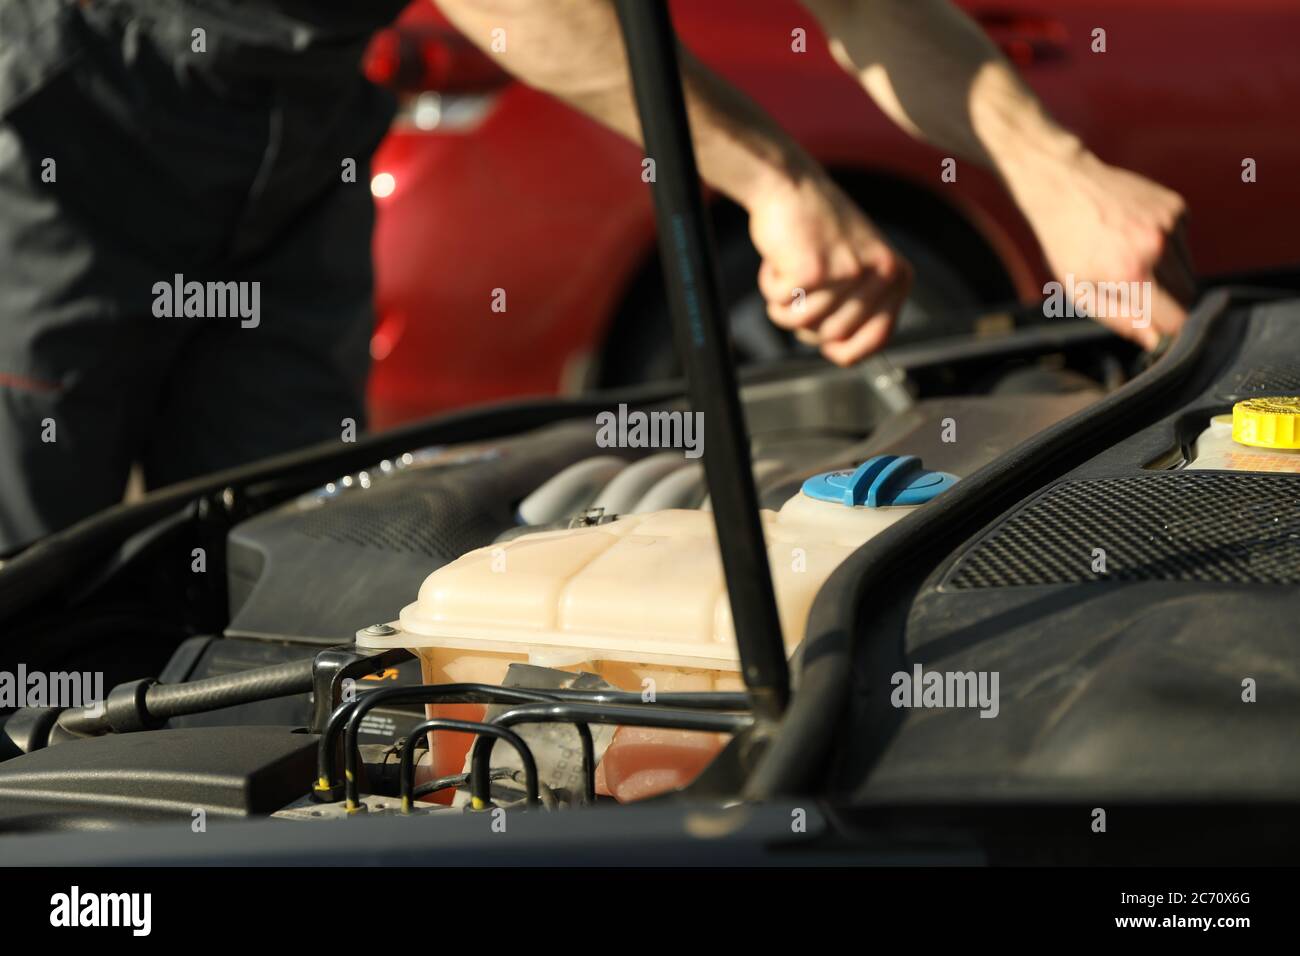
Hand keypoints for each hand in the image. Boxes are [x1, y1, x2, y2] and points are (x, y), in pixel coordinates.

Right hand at [747, 172, 912, 364]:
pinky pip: (779, 304)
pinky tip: (776, 259)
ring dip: (782, 304)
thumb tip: (845, 355)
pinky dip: (769, 286)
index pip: (878, 339)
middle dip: (806, 323)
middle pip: (832, 336)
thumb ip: (861, 306)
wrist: (790, 182)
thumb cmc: (818, 226)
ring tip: (786, 270)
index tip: (827, 345)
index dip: (846, 349)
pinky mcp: (812, 270)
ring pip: (801, 324)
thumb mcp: (857, 264)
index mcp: (896, 275)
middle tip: (797, 292)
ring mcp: (847, 272)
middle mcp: (879, 273)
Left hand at [1017, 150, 1195, 349]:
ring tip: (1131, 259)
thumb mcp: (1079, 291)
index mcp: (1132, 272)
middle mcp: (1158, 246)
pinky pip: (1185, 243)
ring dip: (1168, 275)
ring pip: (1189, 270)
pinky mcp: (1177, 207)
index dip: (1169, 328)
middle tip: (1137, 293)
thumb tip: (1155, 341)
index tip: (1157, 329)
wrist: (1065, 186)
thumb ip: (1120, 319)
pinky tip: (1136, 236)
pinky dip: (1168, 248)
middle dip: (1168, 303)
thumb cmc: (1066, 244)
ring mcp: (1171, 222)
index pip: (1177, 318)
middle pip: (1188, 295)